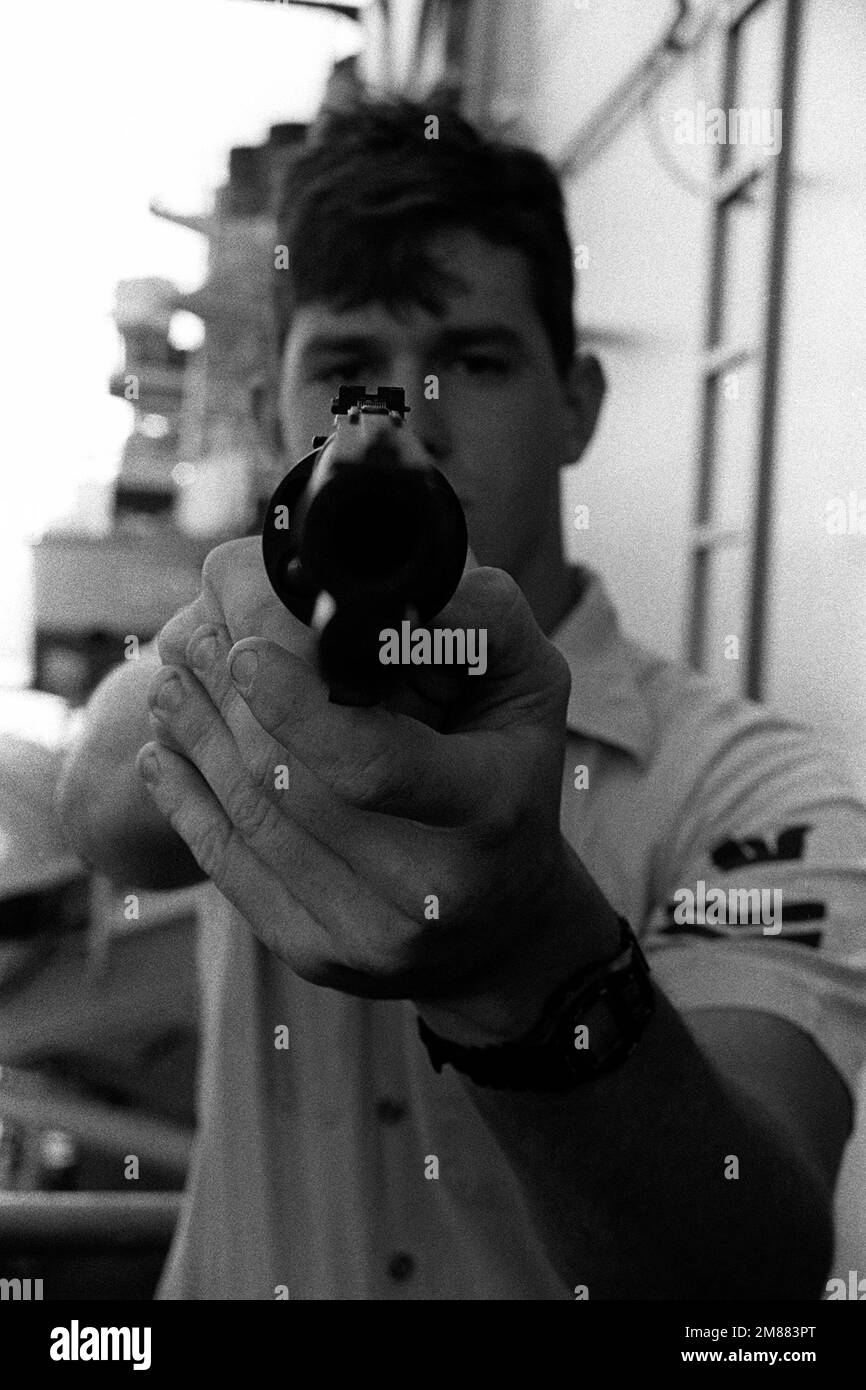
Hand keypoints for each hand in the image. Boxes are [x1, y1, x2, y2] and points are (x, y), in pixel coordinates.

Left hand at [139, 540, 618, 1041]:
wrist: (504, 920)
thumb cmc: (511, 772)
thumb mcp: (527, 683)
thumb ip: (474, 619)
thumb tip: (378, 587)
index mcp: (489, 812)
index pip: (373, 764)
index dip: (296, 706)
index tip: (244, 648)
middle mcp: (432, 891)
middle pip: (292, 791)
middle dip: (226, 708)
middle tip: (190, 642)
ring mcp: (371, 936)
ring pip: (252, 827)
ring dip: (197, 745)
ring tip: (169, 686)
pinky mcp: (319, 958)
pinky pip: (231, 873)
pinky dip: (186, 805)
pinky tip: (162, 755)